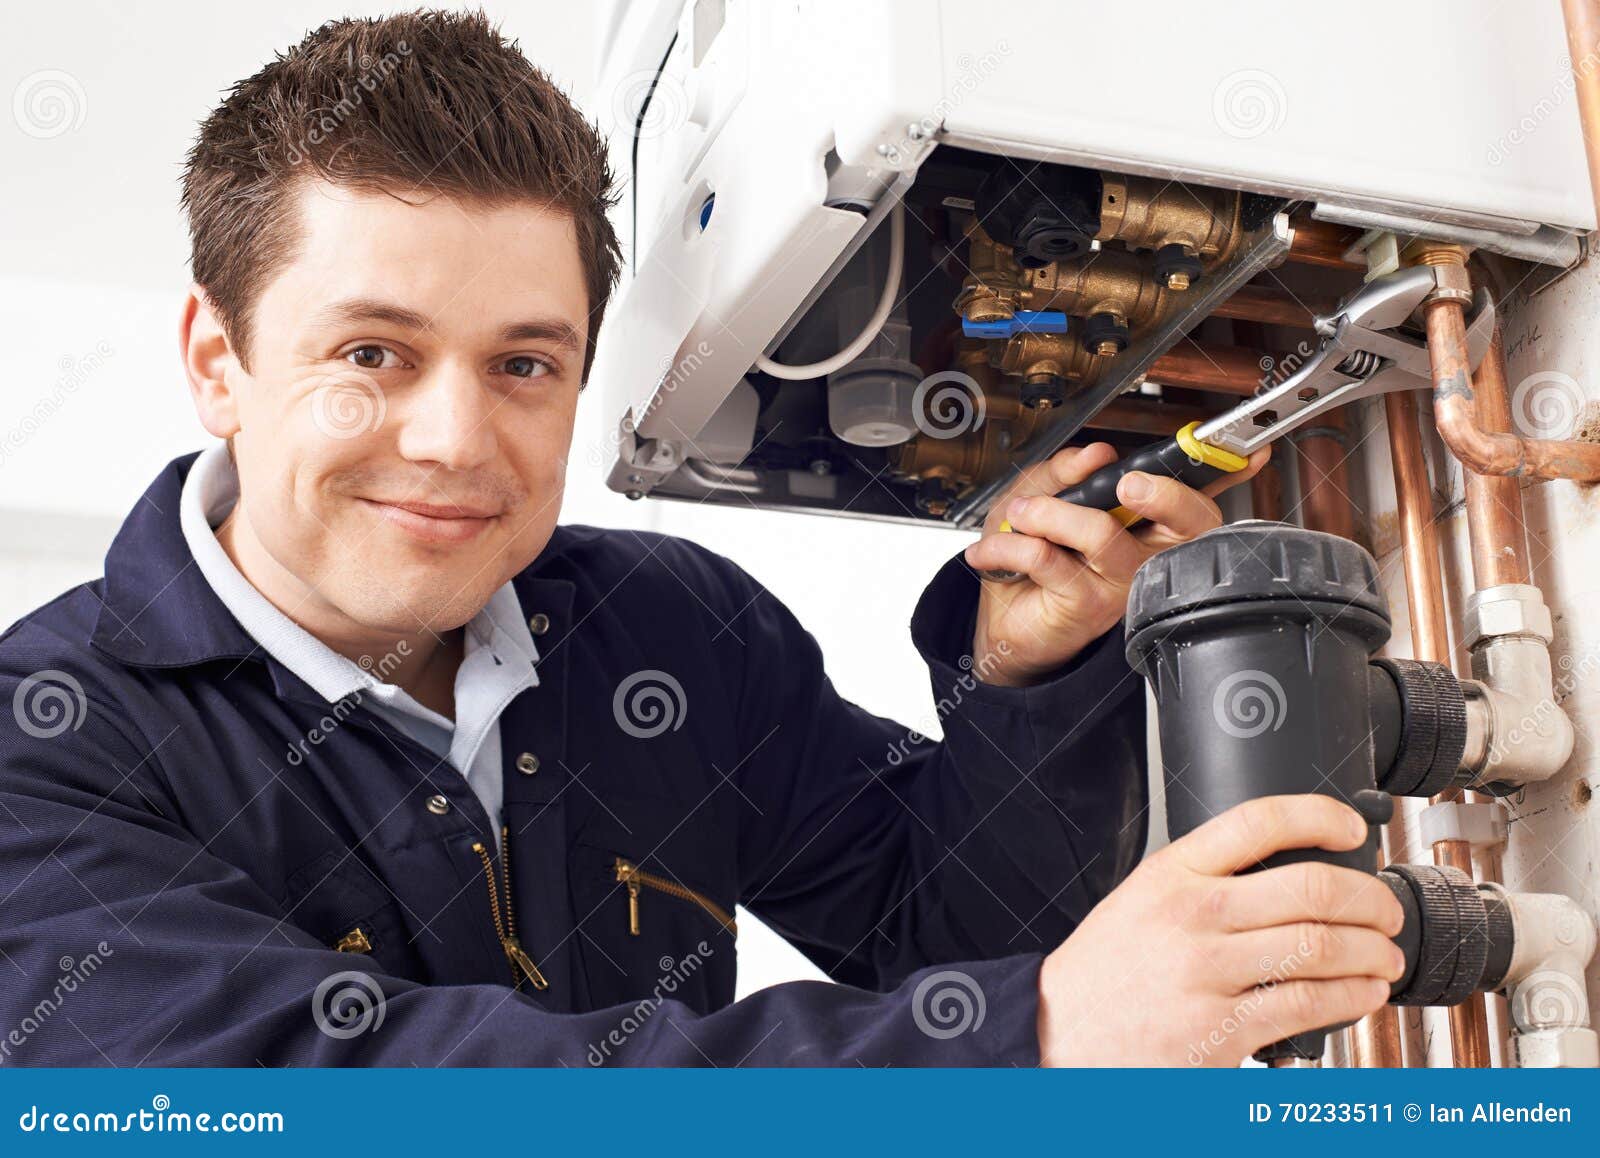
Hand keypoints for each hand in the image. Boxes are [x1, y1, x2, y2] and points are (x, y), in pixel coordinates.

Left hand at [964, 441, 1267, 685]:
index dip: (1221, 477)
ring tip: (1020, 514)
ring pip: (1102, 534)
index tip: (1238, 453)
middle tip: (1122, 482)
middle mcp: (1147, 555)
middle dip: (1158, 492)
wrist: (1006, 621)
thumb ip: (1065, 472)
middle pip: (1183, 521)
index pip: (1197, 503)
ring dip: (1049, 512)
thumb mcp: (1039, 498)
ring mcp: (1122, 582)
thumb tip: (1094, 454)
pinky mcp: (1088, 605)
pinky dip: (1011, 544)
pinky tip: (992, 550)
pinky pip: (1050, 559)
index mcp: (1147, 524)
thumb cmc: (1031, 561)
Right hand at [1036, 794, 1405, 1066]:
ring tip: (1383, 955)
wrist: (1056, 1031)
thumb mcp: (1141, 898)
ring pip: (1321, 946)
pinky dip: (1351, 997)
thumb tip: (1286, 872)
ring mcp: (1206, 972)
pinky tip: (1362, 993)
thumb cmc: (1105, 969)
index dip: (1320, 816)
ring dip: (1372, 950)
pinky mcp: (1220, 1028)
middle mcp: (1192, 915)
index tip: (1353, 828)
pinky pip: (1307, 1004)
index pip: (1258, 821)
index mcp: (1172, 873)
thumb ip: (1202, 880)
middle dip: (1369, 897)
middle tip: (1384, 907)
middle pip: (1310, 886)